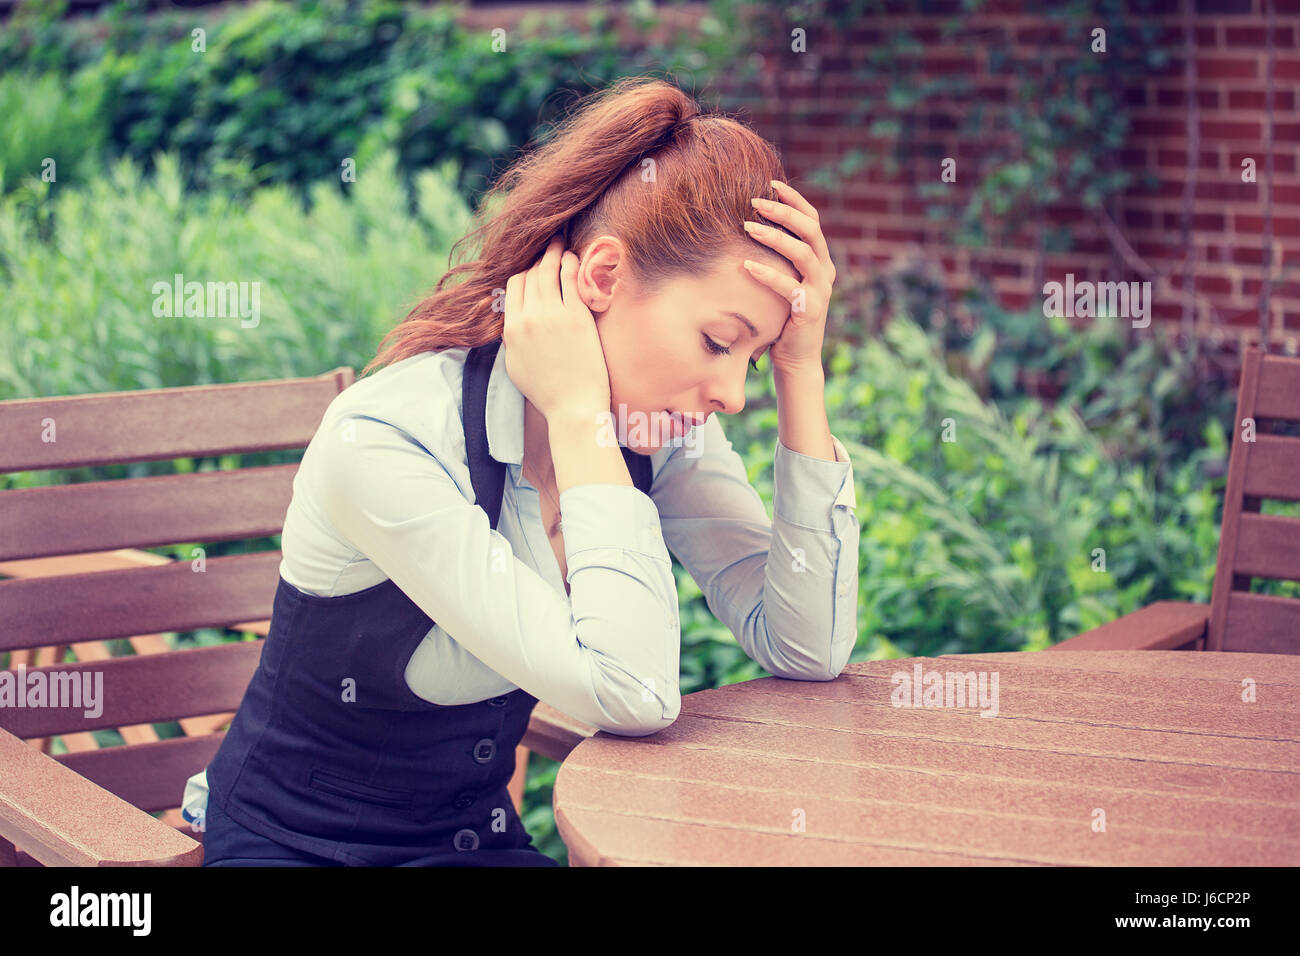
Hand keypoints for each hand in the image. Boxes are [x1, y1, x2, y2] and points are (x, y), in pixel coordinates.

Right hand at [502, 237, 611, 422]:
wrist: (573, 408)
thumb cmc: (547, 393)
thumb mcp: (516, 367)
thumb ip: (511, 340)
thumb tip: (510, 324)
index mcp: (512, 329)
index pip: (513, 286)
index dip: (524, 273)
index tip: (534, 268)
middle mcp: (529, 318)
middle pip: (530, 274)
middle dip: (539, 256)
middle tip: (550, 244)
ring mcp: (554, 315)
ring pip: (548, 271)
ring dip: (554, 253)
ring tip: (560, 243)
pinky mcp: (578, 317)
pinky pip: (571, 279)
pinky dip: (571, 263)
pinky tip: (575, 258)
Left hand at [741, 181, 836, 375]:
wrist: (795, 358)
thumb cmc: (782, 317)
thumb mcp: (782, 281)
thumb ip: (777, 259)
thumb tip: (750, 226)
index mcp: (821, 260)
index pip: (813, 221)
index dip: (795, 200)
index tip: (770, 184)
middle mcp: (825, 271)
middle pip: (810, 230)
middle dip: (783, 212)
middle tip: (754, 201)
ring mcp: (821, 291)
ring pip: (803, 253)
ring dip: (774, 237)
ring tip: (747, 226)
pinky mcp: (810, 310)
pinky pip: (789, 287)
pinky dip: (768, 274)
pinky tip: (746, 265)